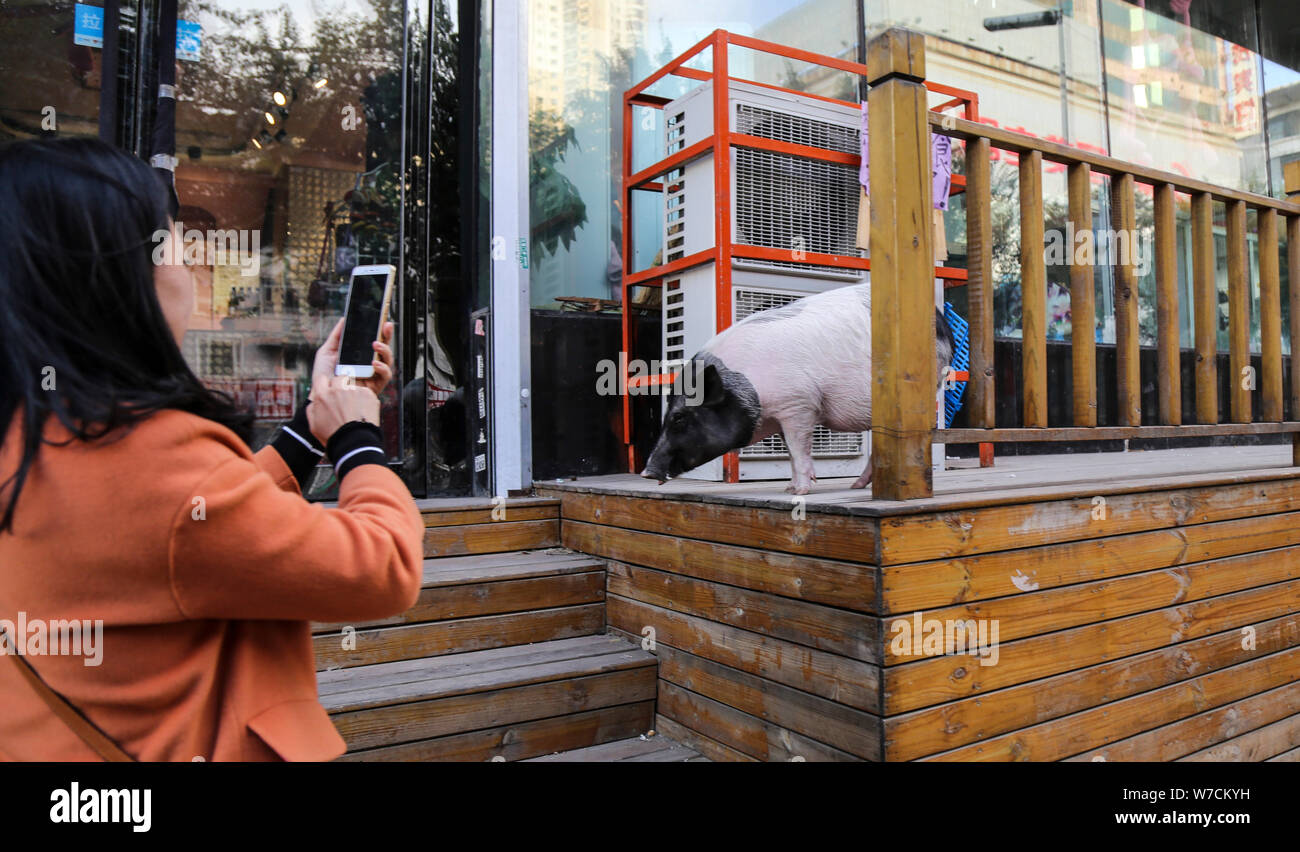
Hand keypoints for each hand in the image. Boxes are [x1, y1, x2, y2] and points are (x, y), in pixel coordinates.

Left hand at [307, 318, 380, 444]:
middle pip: (384, 348)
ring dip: (385, 350)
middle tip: (386, 325)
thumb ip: (336, 336)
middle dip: (388, 336)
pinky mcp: (375, 387)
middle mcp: (369, 363)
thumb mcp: (327, 351)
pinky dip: (382, 368)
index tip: (383, 320)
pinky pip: (385, 376)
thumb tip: (344, 319)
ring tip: (375, 344)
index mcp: (359, 355)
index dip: (380, 331)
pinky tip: (374, 363)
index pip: (374, 340)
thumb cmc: (323, 374)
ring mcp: (373, 375)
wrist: (321, 395)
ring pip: (388, 361)